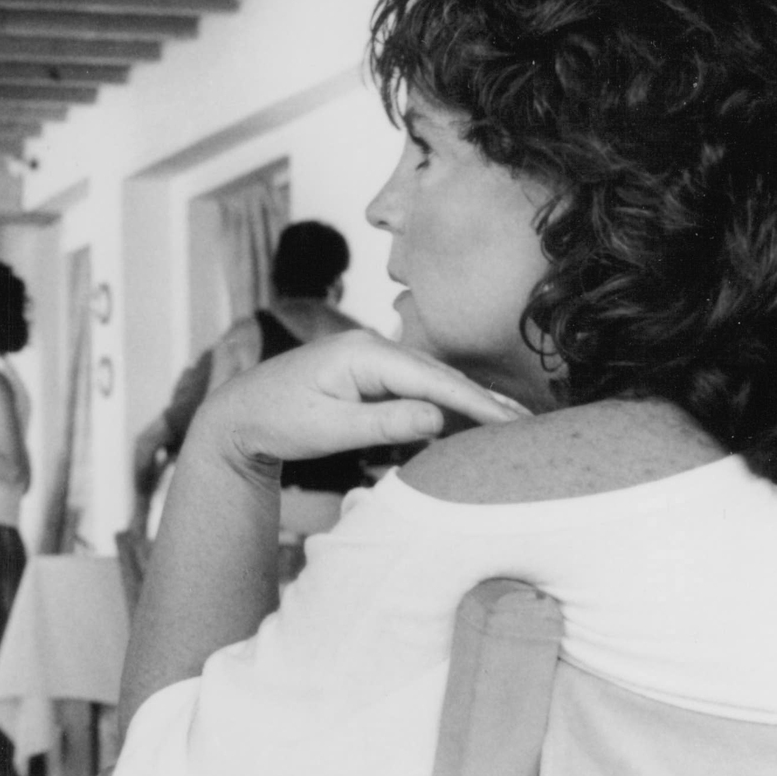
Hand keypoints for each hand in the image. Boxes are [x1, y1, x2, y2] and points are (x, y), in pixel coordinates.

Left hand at [195, 329, 526, 473]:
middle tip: (535, 428)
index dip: (478, 403)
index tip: (516, 424)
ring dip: (473, 405)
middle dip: (488, 403)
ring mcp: (375, 358)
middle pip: (443, 377)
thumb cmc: (277, 420)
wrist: (241, 412)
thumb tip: (436, 417)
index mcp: (364, 353)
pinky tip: (475, 426)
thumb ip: (381, 423)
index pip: (435, 380)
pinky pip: (419, 391)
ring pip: (436, 383)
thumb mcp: (327, 428)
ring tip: (518, 427)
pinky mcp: (374, 375)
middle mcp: (375, 347)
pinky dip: (448, 408)